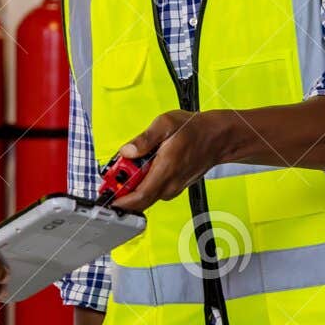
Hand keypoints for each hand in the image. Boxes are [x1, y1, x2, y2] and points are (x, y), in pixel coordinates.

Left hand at [110, 110, 228, 211]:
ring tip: (131, 167)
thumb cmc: (194, 130)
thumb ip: (144, 139)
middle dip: (123, 192)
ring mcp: (173, 188)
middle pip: (139, 200)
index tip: (107, 193)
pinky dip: (144, 184)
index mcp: (165, 170)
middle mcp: (169, 184)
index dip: (120, 201)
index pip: (139, 197)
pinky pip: (154, 191)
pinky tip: (144, 169)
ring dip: (133, 186)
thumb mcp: (165, 123)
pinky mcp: (175, 187)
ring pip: (146, 196)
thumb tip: (127, 151)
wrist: (217, 138)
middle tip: (115, 175)